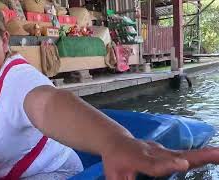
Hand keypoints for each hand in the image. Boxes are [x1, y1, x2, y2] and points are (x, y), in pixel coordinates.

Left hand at [101, 137, 218, 179]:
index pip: (153, 164)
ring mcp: (161, 150)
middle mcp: (153, 152)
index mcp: (137, 158)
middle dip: (196, 156)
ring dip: (205, 155)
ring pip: (184, 153)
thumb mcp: (113, 176)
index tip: (182, 164)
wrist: (116, 141)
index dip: (167, 165)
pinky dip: (203, 155)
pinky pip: (186, 154)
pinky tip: (216, 155)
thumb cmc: (114, 161)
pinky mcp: (168, 151)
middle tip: (218, 154)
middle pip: (175, 155)